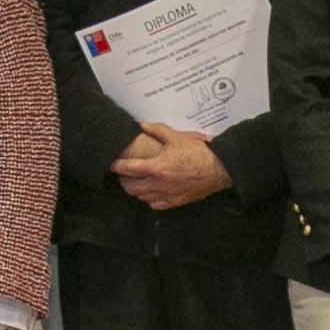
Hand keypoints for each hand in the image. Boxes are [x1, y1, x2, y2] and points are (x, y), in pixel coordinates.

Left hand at [110, 124, 233, 210]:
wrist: (219, 169)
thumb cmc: (199, 152)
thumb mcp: (177, 137)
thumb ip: (156, 130)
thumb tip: (141, 125)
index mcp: (156, 167)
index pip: (128, 169)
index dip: (115, 166)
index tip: (110, 163)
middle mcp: (158, 184)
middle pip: (130, 186)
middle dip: (123, 179)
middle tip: (122, 172)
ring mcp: (166, 195)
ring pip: (140, 197)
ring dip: (134, 190)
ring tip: (134, 181)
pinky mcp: (175, 202)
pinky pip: (154, 204)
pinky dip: (148, 199)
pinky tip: (149, 192)